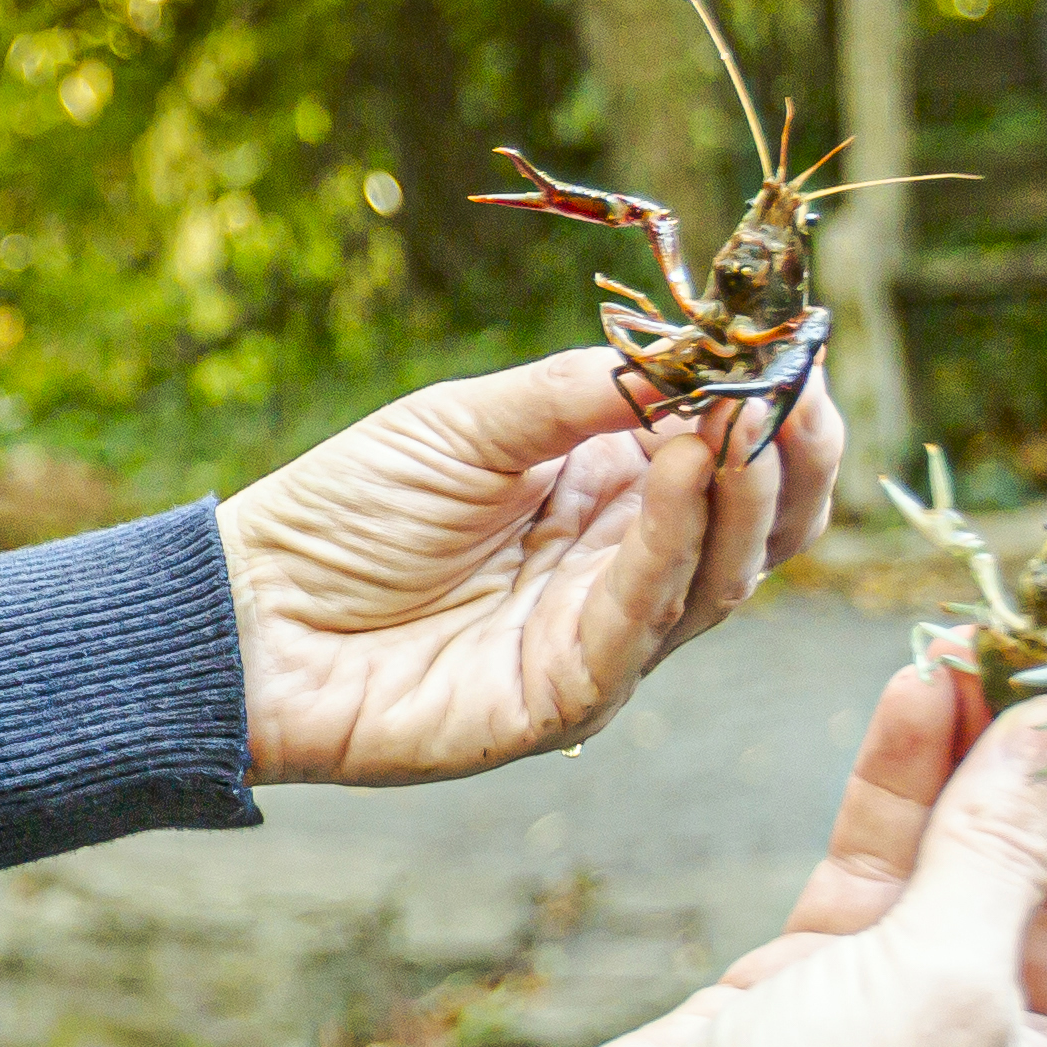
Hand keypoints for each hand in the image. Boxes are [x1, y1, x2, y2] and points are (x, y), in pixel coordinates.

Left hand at [217, 347, 840, 784]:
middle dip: (791, 458)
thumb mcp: (469, 422)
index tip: (796, 347)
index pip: (734, 462)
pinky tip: (677, 467)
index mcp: (612, 499)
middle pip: (758, 530)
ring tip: (741, 418)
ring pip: (717, 579)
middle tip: (795, 389)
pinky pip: (638, 625)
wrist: (249, 611)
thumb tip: (691, 357)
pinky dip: (667, 544)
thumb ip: (579, 392)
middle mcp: (625, 573)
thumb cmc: (349, 512)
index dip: (778, 411)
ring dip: (741, 493)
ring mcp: (602, 643)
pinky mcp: (563, 699)